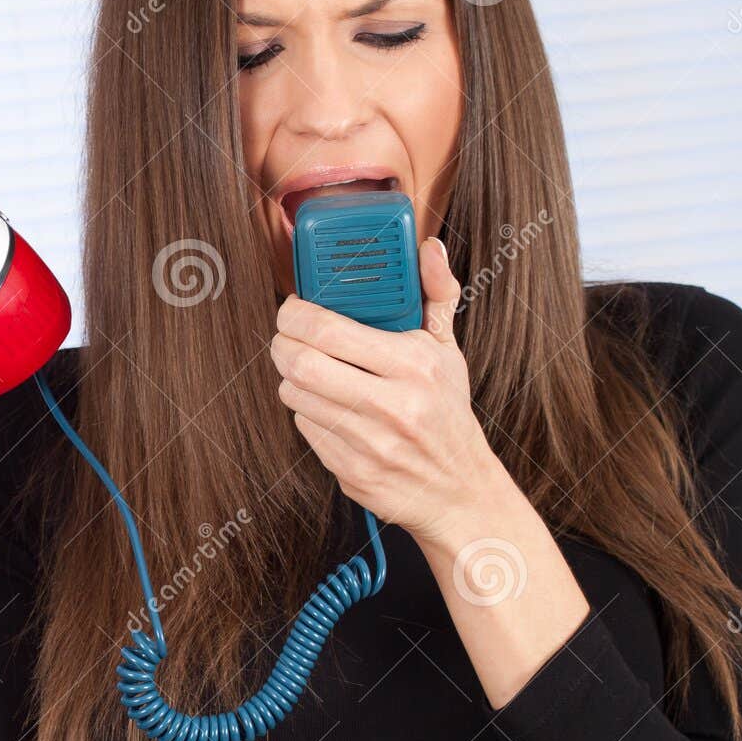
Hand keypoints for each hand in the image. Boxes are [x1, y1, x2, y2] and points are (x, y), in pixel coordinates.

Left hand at [269, 236, 501, 543]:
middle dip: (282, 344)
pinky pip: (305, 429)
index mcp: (414, 366)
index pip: (329, 330)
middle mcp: (391, 405)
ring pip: (295, 395)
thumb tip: (429, 249)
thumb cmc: (447, 413)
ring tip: (313, 373)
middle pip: (300, 363)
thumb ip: (436, 294)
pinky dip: (308, 415)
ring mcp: (368, 442)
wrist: (459, 491)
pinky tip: (331, 410)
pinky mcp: (351, 472)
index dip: (295, 314)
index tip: (292, 307)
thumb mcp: (448, 351)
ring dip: (293, 379)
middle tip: (287, 337)